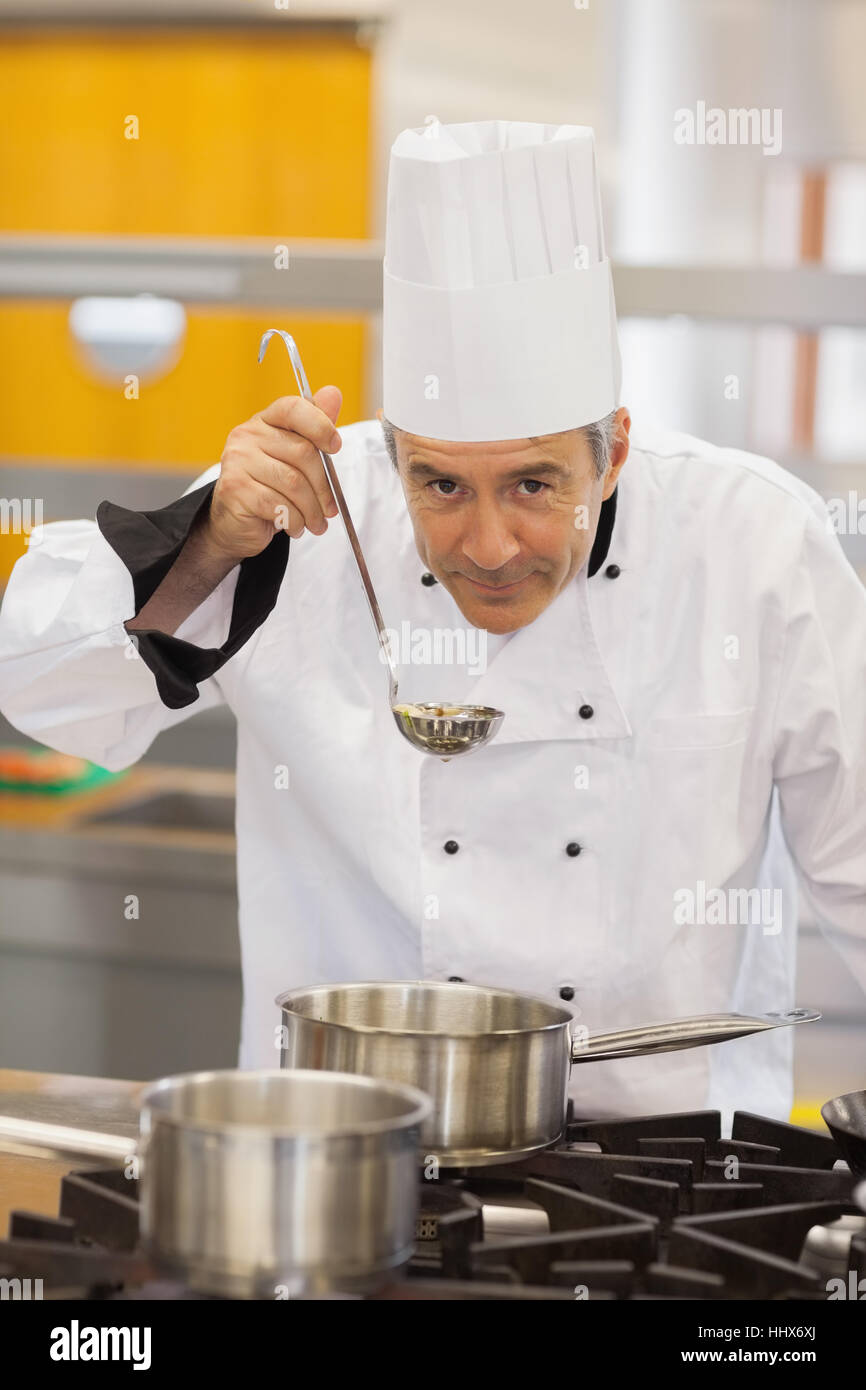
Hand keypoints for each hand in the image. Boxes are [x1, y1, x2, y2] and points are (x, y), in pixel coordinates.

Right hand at [206, 387, 342, 560]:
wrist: (234, 522)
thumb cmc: (268, 487)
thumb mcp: (294, 458)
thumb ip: (314, 429)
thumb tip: (333, 393)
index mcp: (264, 421)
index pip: (293, 408)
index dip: (320, 424)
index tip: (336, 446)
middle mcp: (247, 435)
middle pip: (302, 452)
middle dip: (324, 487)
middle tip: (330, 510)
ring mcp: (237, 461)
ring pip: (293, 483)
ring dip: (311, 510)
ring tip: (315, 523)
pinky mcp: (235, 489)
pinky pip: (278, 505)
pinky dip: (294, 520)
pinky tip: (295, 526)